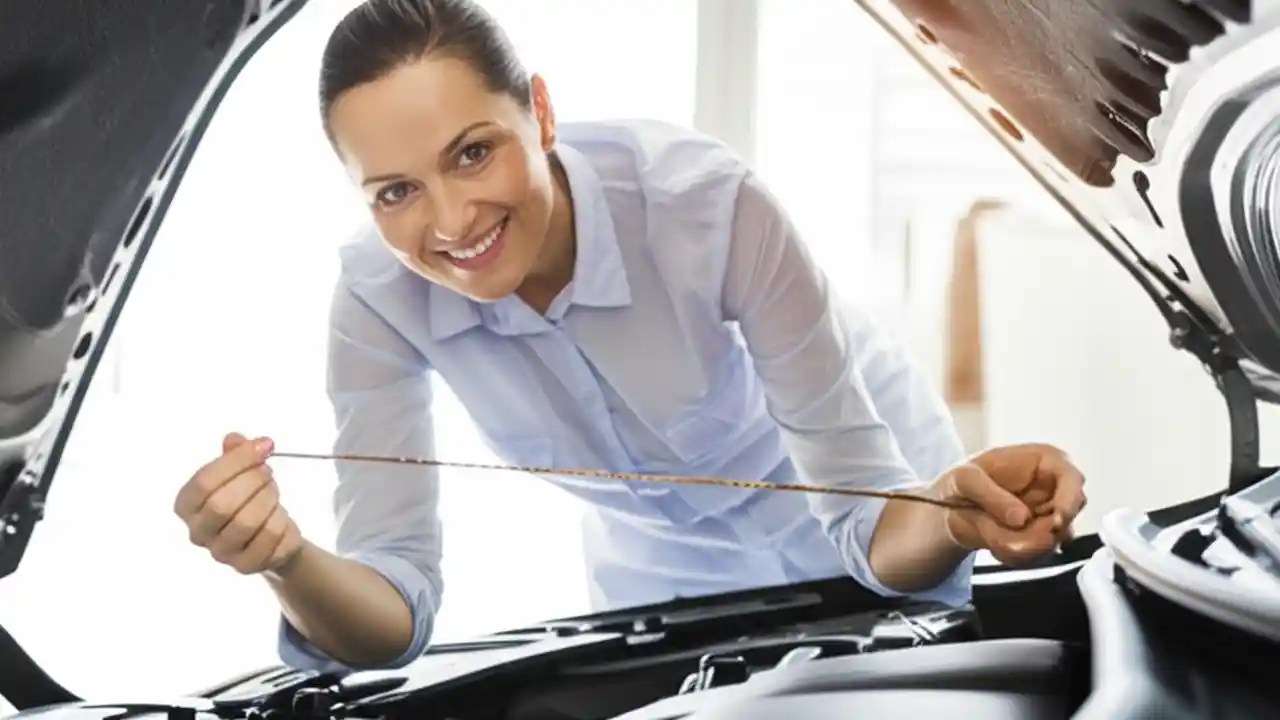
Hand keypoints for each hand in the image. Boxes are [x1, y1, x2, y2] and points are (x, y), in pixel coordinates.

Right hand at [173, 432, 302, 574]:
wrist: (272, 535)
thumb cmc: (249, 497)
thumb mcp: (241, 470)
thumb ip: (235, 452)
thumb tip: (235, 439)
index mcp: (186, 504)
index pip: (204, 482)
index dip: (237, 461)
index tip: (265, 446)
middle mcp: (198, 532)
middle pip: (222, 505)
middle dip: (253, 482)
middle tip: (269, 472)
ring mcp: (221, 553)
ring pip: (247, 523)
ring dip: (268, 500)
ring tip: (273, 492)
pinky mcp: (247, 566)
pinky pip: (270, 540)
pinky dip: (282, 521)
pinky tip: (281, 515)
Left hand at [935, 443, 1086, 565]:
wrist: (949, 510)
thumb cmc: (960, 482)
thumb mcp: (964, 479)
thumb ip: (990, 495)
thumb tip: (1023, 518)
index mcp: (1043, 461)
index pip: (1073, 478)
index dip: (1070, 500)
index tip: (1056, 522)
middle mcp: (1053, 488)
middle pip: (1069, 514)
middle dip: (1042, 531)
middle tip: (1013, 538)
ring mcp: (1048, 515)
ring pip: (1054, 539)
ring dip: (1023, 545)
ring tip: (991, 536)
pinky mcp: (1041, 538)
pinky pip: (1040, 555)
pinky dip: (1018, 556)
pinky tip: (994, 546)